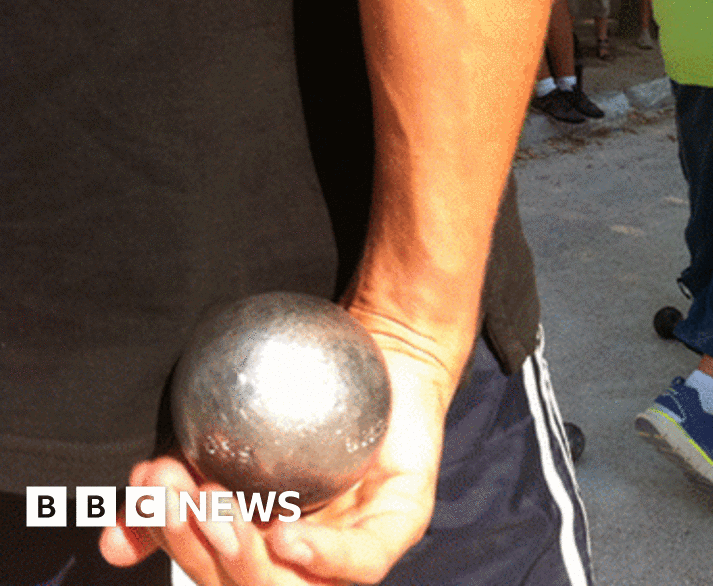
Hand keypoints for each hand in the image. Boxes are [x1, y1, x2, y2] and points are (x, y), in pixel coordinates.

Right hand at [100, 309, 457, 584]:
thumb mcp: (228, 435)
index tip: (146, 492)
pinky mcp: (403, 525)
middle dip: (199, 548)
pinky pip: (362, 560)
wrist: (378, 345)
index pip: (210, 567)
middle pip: (245, 584)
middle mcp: (311, 556)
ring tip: (219, 510)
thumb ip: (176, 488)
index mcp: (265, 543)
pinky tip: (284, 535)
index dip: (171, 541)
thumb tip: (114, 546)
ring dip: (246, 557)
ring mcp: (359, 545)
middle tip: (179, 494)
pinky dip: (320, 555)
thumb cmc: (305, 389)